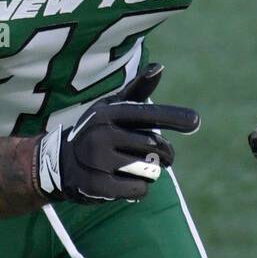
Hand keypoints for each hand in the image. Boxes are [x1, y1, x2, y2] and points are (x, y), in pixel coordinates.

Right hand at [35, 64, 199, 203]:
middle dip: (166, 154)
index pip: (148, 114)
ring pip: (149, 170)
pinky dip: (139, 188)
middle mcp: (101, 133)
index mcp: (108, 112)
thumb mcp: (112, 107)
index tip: (196, 121)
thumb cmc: (97, 131)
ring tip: (135, 168)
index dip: (173, 117)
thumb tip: (160, 67)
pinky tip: (125, 182)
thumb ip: (138, 90)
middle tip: (164, 157)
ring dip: (151, 172)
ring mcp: (97, 160)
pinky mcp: (97, 186)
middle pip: (155, 147)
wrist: (60, 163)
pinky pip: (139, 189)